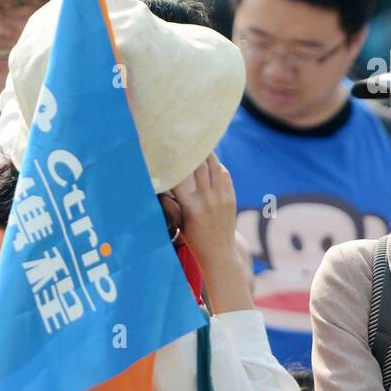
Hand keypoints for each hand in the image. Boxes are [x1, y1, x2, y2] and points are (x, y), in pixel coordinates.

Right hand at [170, 153, 239, 275]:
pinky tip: (211, 160)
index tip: (168, 150)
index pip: (180, 178)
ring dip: (208, 154)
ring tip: (201, 143)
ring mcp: (222, 198)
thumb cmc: (194, 239)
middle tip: (185, 138)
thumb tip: (159, 185)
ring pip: (215, 167)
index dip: (174, 162)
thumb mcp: (179, 222)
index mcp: (191, 207)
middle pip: (200, 166)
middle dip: (193, 151)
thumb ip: (171, 203)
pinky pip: (225, 175)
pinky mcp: (231, 198)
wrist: (220, 253)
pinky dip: (217, 166)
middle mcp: (207, 200)